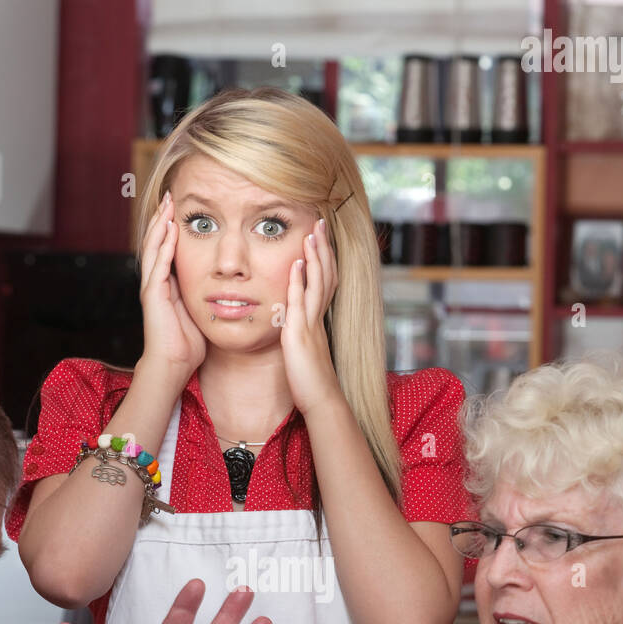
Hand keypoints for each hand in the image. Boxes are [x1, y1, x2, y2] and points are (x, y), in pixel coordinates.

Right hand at [138, 191, 205, 382]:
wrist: (173, 365)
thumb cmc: (188, 346)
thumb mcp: (202, 314)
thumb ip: (207, 297)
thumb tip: (228, 288)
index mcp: (168, 286)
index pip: (169, 249)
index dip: (174, 229)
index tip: (183, 211)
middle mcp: (157, 282)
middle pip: (157, 242)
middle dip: (163, 218)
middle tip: (171, 195)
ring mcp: (152, 287)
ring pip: (154, 247)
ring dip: (160, 224)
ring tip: (167, 203)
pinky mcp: (152, 294)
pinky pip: (158, 263)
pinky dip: (164, 244)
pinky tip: (170, 228)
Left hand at [280, 217, 341, 414]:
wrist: (322, 401)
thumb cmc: (313, 381)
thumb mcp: (308, 352)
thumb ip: (303, 335)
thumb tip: (297, 326)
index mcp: (318, 321)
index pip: (325, 282)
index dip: (324, 259)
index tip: (320, 238)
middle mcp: (318, 318)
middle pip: (325, 275)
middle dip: (323, 248)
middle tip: (320, 223)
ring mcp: (311, 325)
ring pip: (317, 283)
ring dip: (315, 257)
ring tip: (312, 232)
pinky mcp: (300, 335)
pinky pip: (300, 303)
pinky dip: (299, 282)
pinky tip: (297, 264)